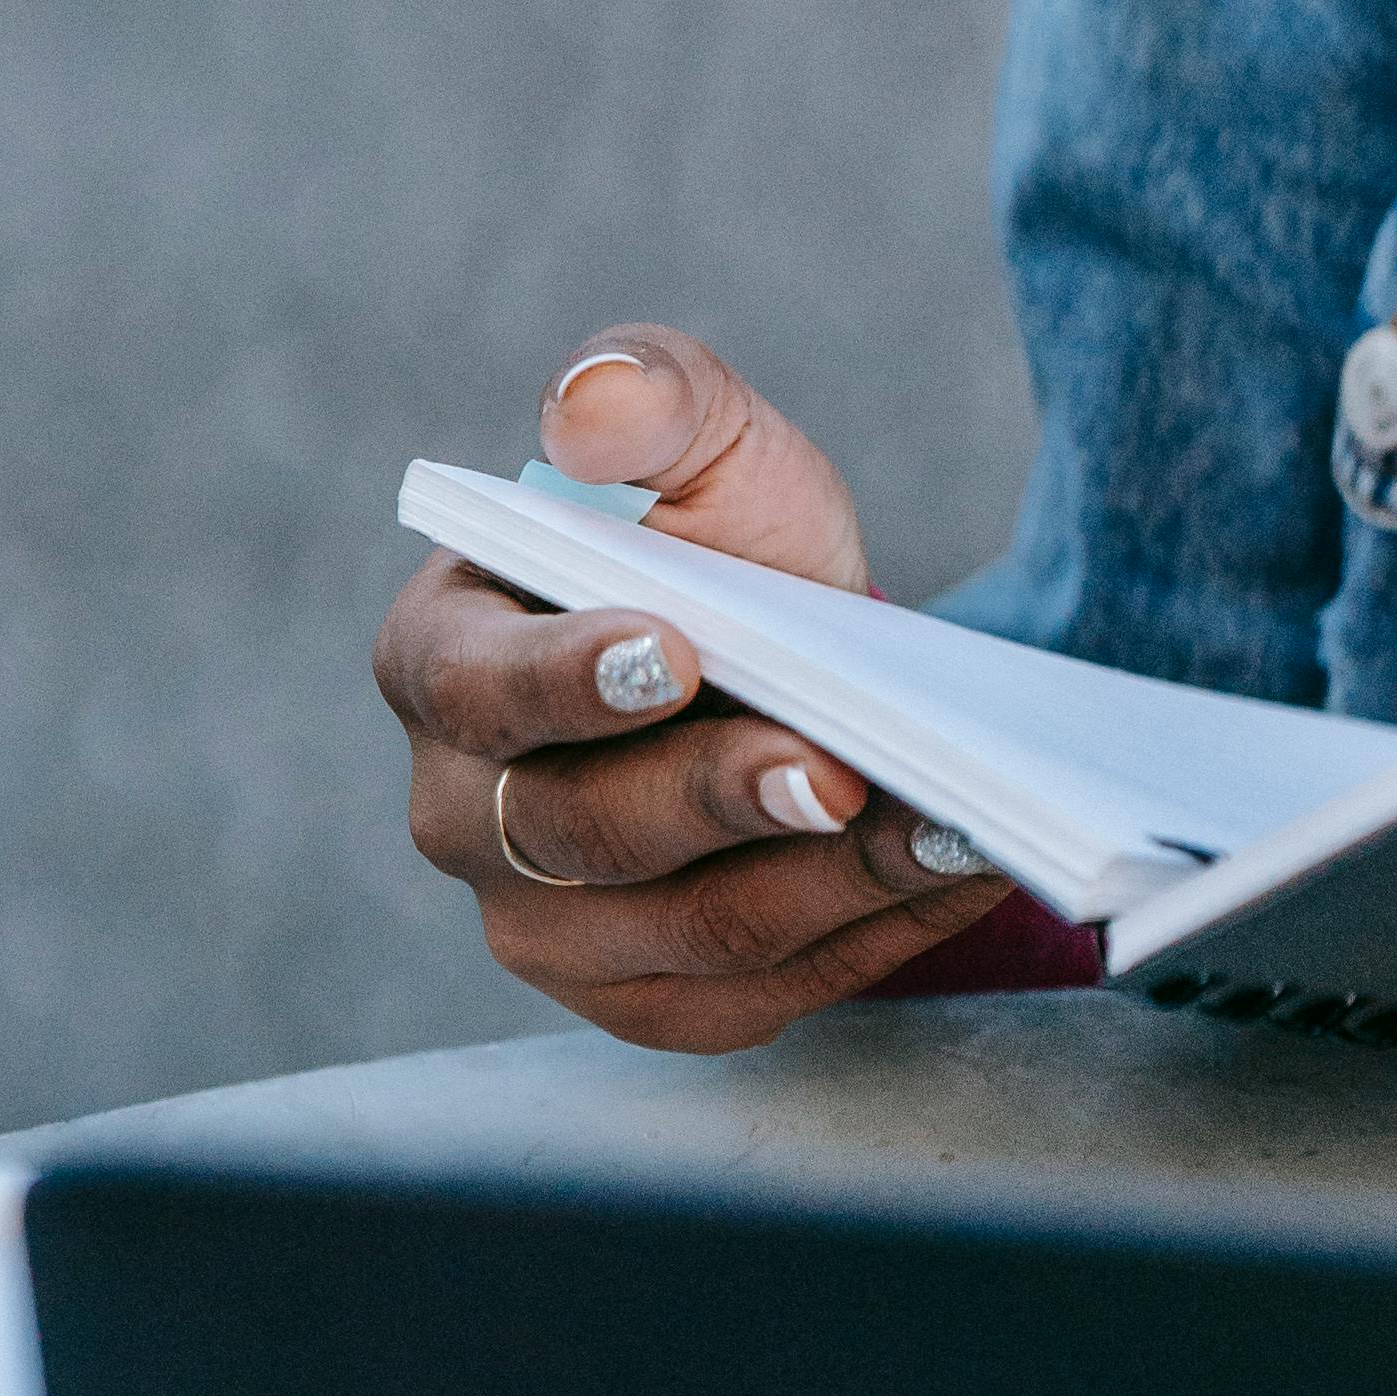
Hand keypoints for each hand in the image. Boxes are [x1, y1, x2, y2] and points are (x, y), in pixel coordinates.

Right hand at [378, 325, 1006, 1053]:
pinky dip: (872, 933)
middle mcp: (465, 814)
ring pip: (692, 930)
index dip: (567, 678)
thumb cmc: (722, 540)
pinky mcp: (652, 999)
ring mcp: (549, 928)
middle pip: (584, 832)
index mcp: (438, 661)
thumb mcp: (703, 439)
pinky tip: (958, 871)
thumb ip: (647, 396)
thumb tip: (590, 400)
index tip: (679, 649)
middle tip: (838, 768)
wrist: (800, 659)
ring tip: (944, 823)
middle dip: (723, 797)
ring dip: (828, 879)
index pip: (472, 688)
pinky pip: (763, 992)